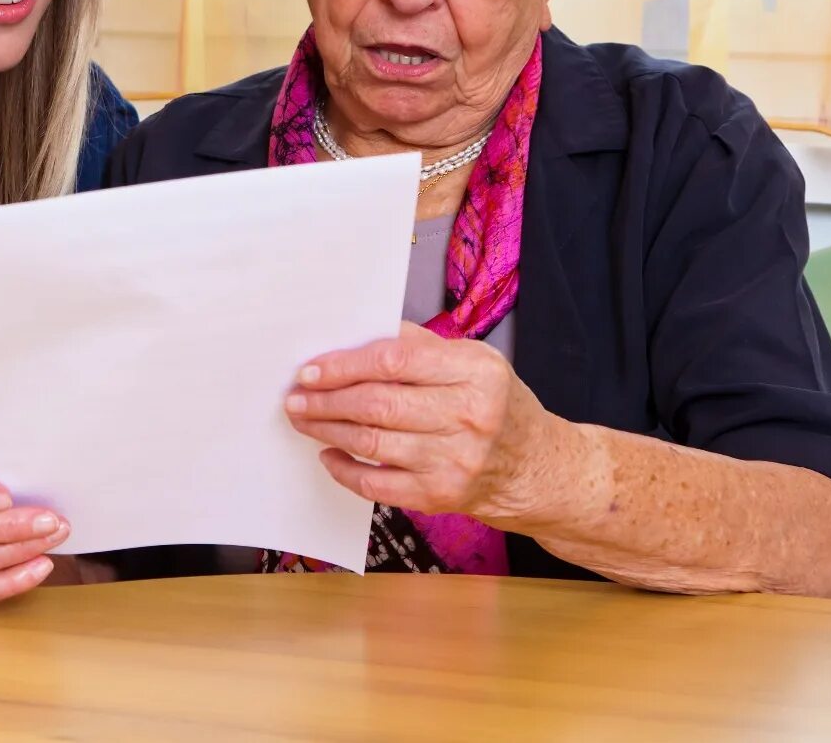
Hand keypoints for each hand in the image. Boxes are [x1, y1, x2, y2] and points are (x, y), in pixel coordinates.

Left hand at [284, 321, 560, 522]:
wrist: (535, 467)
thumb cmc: (497, 406)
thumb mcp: (476, 362)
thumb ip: (421, 346)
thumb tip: (356, 335)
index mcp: (475, 372)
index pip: (394, 360)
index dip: (344, 364)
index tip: (312, 368)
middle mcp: (468, 417)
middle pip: (378, 403)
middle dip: (326, 398)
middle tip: (295, 395)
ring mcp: (454, 461)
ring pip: (371, 442)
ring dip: (327, 428)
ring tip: (302, 418)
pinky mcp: (439, 495)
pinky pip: (377, 484)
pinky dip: (344, 469)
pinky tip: (329, 454)